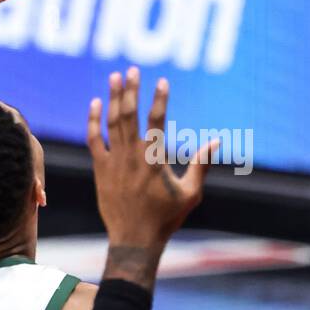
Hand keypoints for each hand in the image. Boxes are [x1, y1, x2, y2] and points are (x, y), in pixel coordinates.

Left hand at [87, 68, 212, 257]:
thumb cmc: (166, 218)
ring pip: (111, 122)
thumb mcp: (190, 193)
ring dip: (113, 98)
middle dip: (130, 89)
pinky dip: (93, 120)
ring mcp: (113, 160)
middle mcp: (132, 155)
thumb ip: (201, 165)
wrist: (134, 239)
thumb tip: (216, 142)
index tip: (162, 81)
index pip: (157, 120)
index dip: (160, 99)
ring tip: (114, 77)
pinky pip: (94, 138)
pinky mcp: (100, 167)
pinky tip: (95, 103)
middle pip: (129, 114)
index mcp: (154, 159)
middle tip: (132, 69)